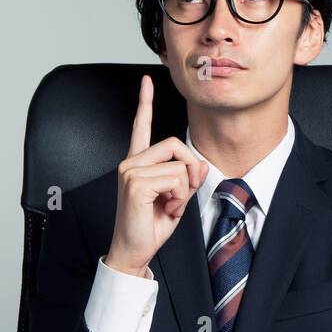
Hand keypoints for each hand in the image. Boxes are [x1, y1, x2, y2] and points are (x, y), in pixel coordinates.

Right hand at [104, 74, 208, 277]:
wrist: (135, 250)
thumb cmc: (151, 226)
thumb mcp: (178, 199)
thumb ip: (189, 178)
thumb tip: (201, 165)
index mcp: (139, 163)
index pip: (141, 126)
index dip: (144, 103)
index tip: (145, 81)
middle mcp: (131, 162)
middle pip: (175, 144)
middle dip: (190, 169)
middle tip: (181, 195)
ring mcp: (130, 171)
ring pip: (178, 165)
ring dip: (183, 190)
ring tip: (168, 206)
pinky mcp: (135, 183)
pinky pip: (174, 179)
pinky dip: (178, 197)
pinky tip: (164, 209)